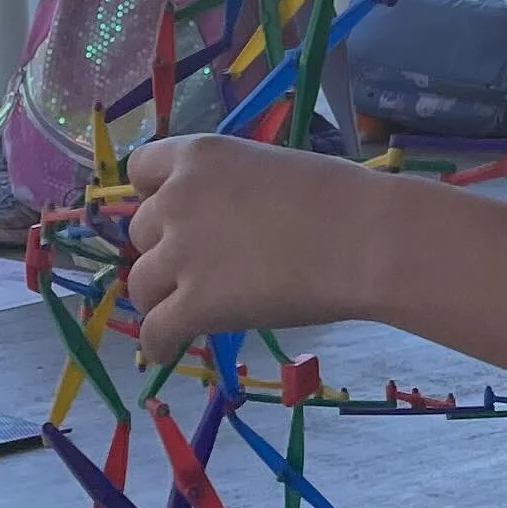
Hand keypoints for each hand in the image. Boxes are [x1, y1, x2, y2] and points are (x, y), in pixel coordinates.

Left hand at [126, 136, 388, 361]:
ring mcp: (182, 254)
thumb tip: (230, 222)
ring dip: (158, 297)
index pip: (141, 170)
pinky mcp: (195, 305)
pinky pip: (155, 330)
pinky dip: (158, 343)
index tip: (173, 215)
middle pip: (141, 231)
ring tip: (179, 314)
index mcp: (199, 156)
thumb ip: (234, 188)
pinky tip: (168, 350)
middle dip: (164, 248)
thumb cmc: (341, 197)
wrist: (365, 240)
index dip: (154, 195)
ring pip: (141, 283)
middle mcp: (177, 200)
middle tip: (196, 268)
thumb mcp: (271, 168)